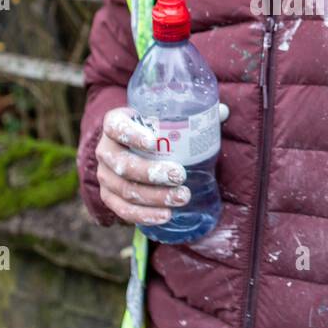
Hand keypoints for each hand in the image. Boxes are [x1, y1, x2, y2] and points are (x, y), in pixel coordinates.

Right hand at [96, 103, 228, 226]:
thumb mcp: (167, 117)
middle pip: (122, 164)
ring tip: (182, 198)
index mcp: (115, 123)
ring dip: (154, 197)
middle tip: (179, 176)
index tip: (154, 142)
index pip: (116, 127)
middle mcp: (105, 149)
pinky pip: (122, 209)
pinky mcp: (109, 196)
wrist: (134, 148)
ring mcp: (104, 174)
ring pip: (125, 189)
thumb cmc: (154, 128)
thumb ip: (194, 112)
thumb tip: (224, 112)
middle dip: (151, 173)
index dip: (132, 135)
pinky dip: (143, 215)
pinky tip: (165, 215)